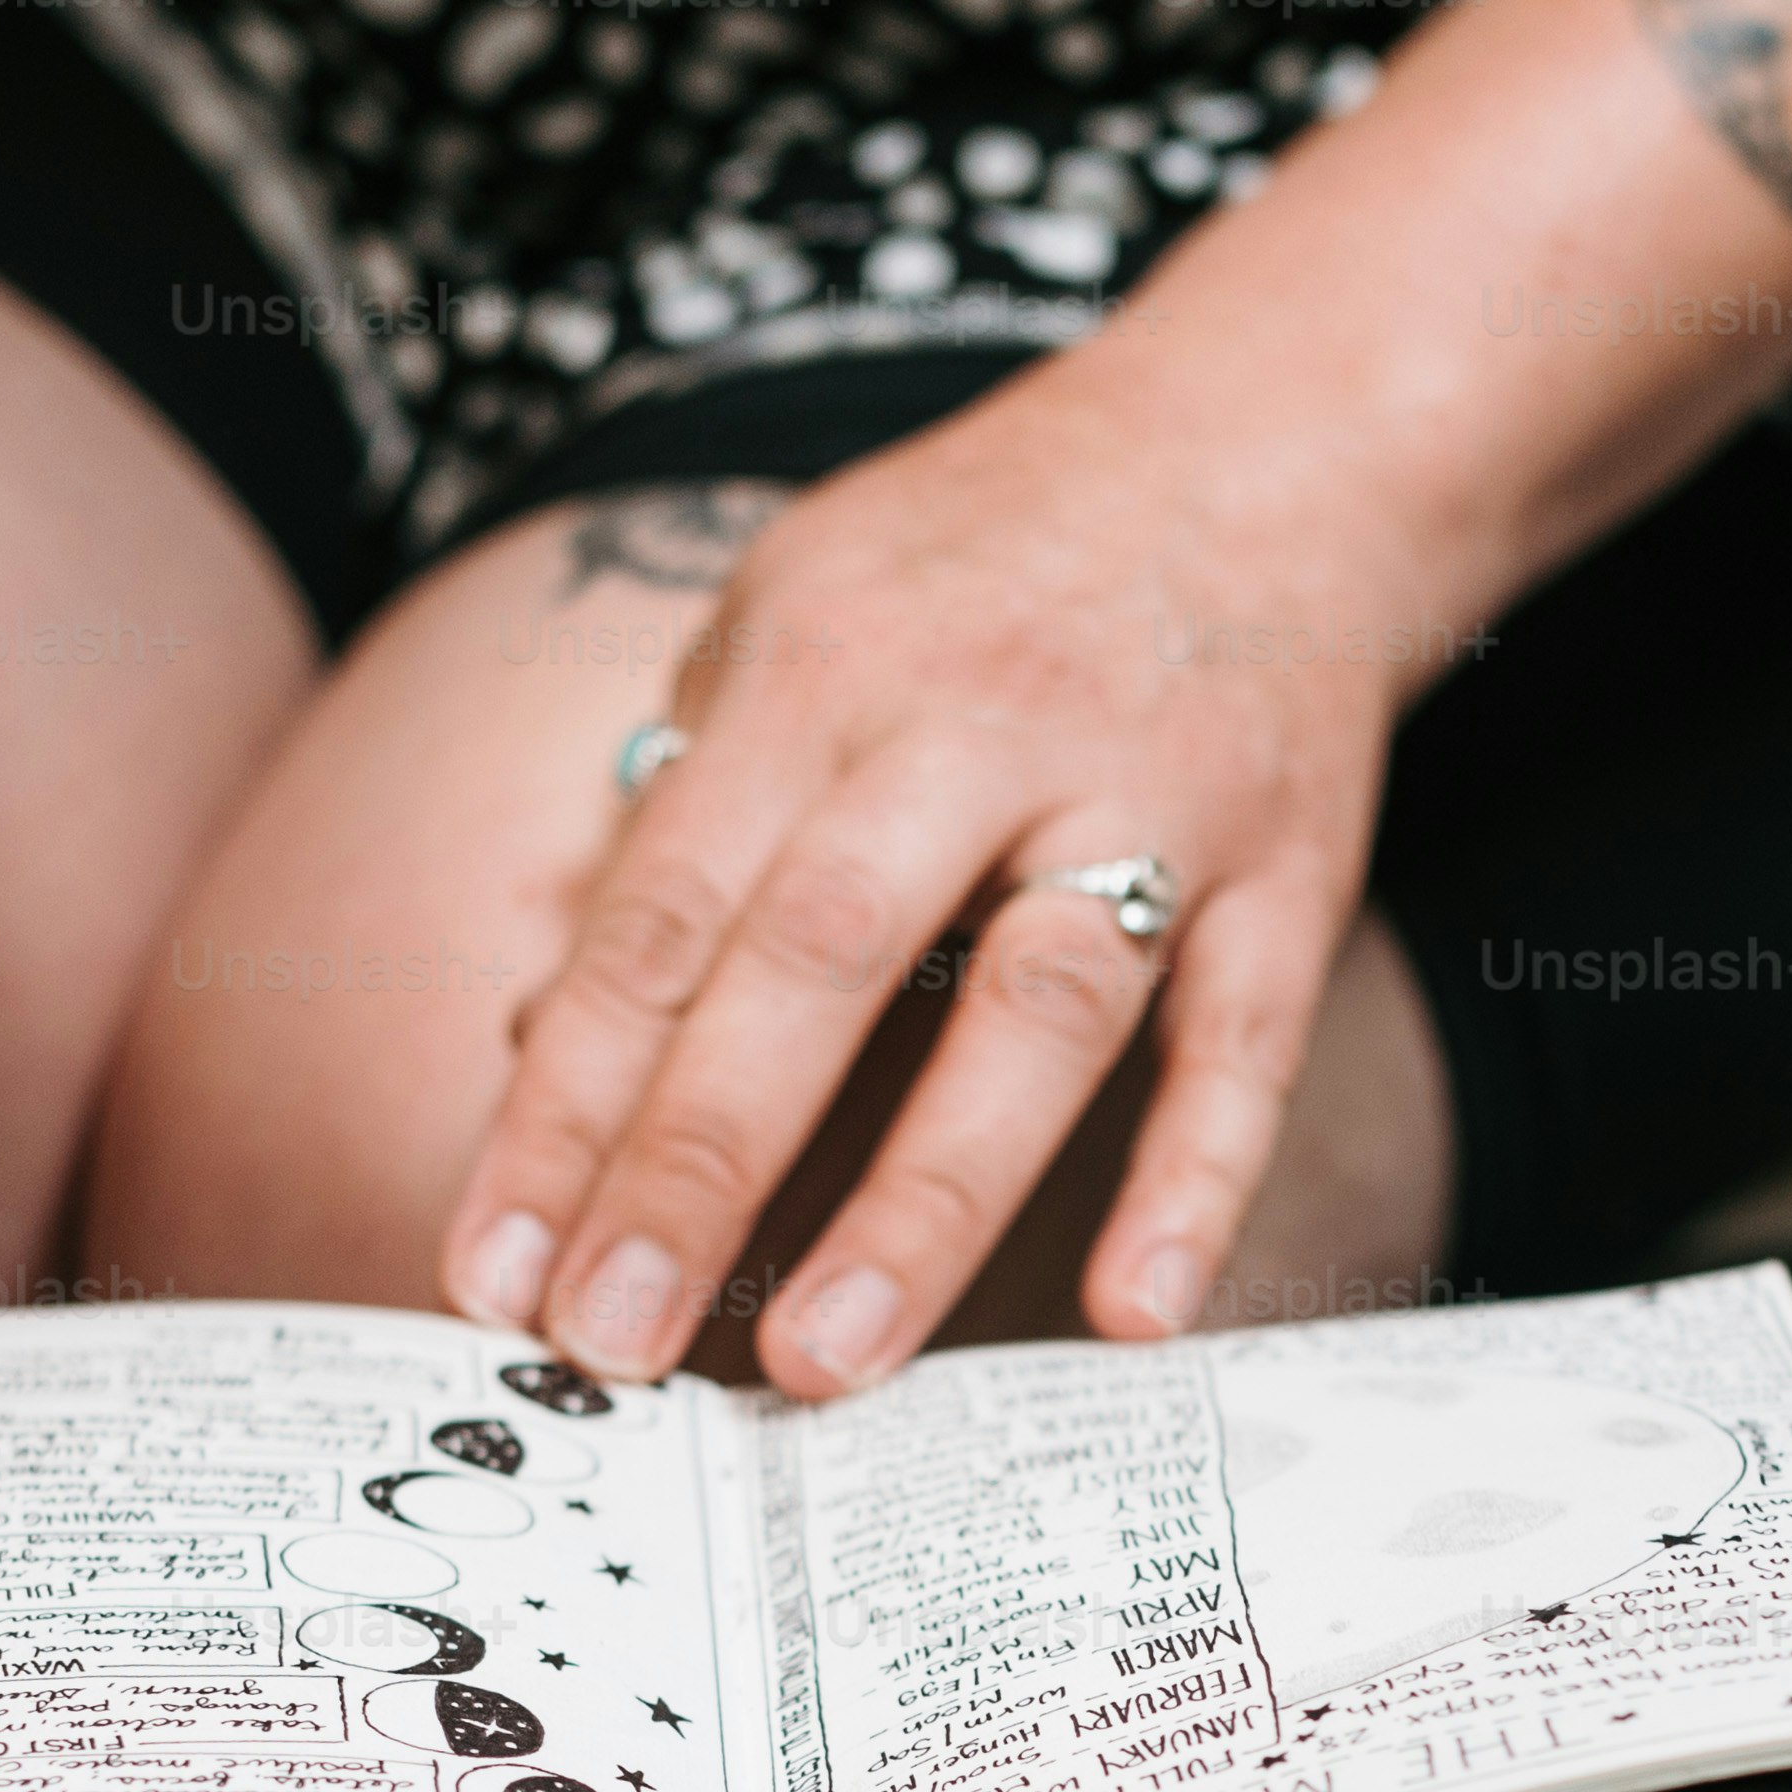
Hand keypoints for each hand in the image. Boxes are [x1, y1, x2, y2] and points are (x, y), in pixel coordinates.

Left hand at [440, 342, 1445, 1391]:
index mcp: (819, 666)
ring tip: (821, 1360)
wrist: (1272, 431)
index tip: (493, 1265)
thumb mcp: (794, 615)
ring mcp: (1153, 789)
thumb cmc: (987, 561)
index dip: (566, 1098)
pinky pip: (1247, 1034)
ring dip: (921, 1200)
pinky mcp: (1298, 856)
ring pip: (1033, 1011)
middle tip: (605, 1338)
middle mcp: (974, 721)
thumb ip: (677, 818)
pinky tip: (1133, 1314)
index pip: (662, 912)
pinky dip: (1197, 1178)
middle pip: (816, 960)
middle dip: (693, 1162)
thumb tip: (539, 1041)